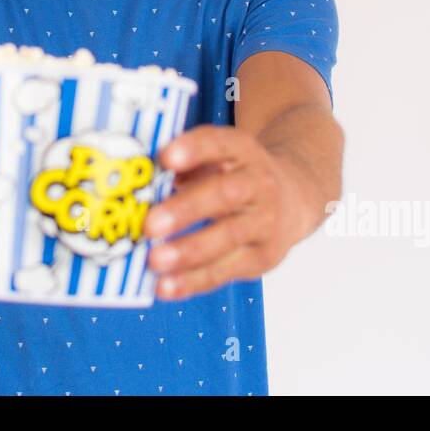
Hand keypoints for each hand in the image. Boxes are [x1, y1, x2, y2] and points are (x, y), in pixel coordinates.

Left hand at [143, 124, 325, 300]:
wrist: (294, 199)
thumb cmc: (235, 176)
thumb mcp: (218, 158)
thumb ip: (184, 166)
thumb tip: (135, 182)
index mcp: (243, 151)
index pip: (220, 143)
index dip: (193, 149)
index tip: (165, 158)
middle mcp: (259, 183)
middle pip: (225, 194)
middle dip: (186, 210)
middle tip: (149, 225)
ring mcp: (265, 222)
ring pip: (228, 236)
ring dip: (188, 250)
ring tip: (155, 261)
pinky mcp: (263, 257)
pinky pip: (226, 271)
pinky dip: (193, 281)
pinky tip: (165, 287)